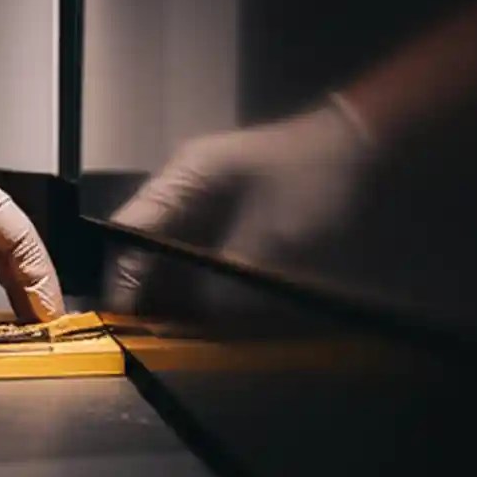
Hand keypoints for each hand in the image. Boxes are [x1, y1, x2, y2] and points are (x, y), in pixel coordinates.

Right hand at [105, 94, 374, 316]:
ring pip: (162, 254)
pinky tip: (196, 313)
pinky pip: (189, 257)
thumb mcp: (280, 233)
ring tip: (168, 328)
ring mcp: (199, 203)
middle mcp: (182, 189)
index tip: (123, 314)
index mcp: (185, 177)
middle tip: (145, 329)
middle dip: (140, 287)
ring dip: (164, 289)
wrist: (353, 146)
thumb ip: (235, 274)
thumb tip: (203, 317)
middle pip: (139, 244)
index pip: (130, 228)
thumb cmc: (315, 179)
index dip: (122, 274)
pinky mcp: (219, 219)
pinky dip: (189, 285)